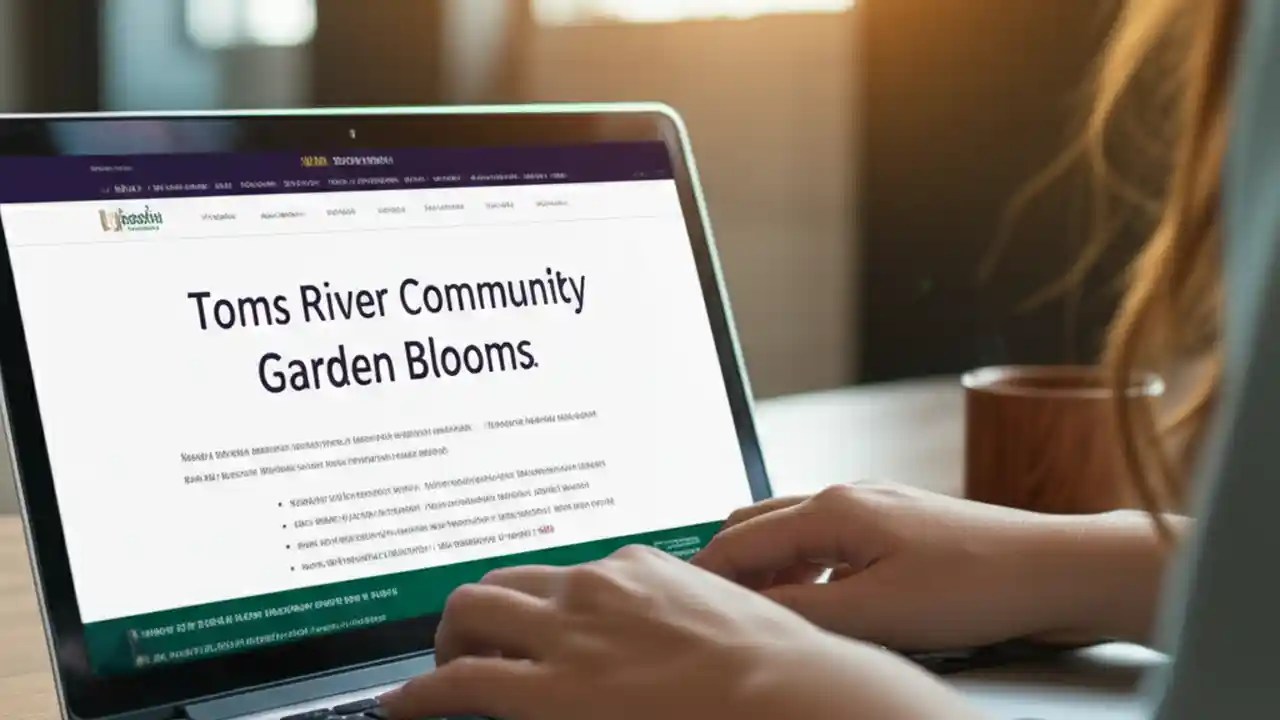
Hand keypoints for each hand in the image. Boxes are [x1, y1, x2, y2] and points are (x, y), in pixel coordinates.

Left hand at [379, 545, 977, 719]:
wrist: (787, 697)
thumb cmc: (778, 670)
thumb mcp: (723, 624)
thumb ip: (680, 617)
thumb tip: (668, 642)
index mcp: (639, 568)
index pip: (564, 575)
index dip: (535, 602)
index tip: (529, 621)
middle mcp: (593, 587)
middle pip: (503, 581)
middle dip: (475, 612)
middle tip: (468, 644)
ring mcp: (567, 634)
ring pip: (470, 614)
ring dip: (446, 641)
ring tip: (437, 673)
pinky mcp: (548, 687)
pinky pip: (460, 681)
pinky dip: (421, 693)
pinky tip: (405, 708)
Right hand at [695, 483, 1171, 649]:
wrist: (1053, 568)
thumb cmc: (975, 585)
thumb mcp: (876, 612)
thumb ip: (804, 611)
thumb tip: (753, 611)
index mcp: (832, 509)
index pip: (741, 540)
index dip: (705, 572)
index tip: (678, 598)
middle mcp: (847, 495)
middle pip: (759, 524)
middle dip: (729, 563)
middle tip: (710, 606)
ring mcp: (875, 504)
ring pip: (794, 531)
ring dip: (769, 566)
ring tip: (759, 608)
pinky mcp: (898, 522)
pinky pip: (830, 540)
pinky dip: (807, 567)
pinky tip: (819, 598)